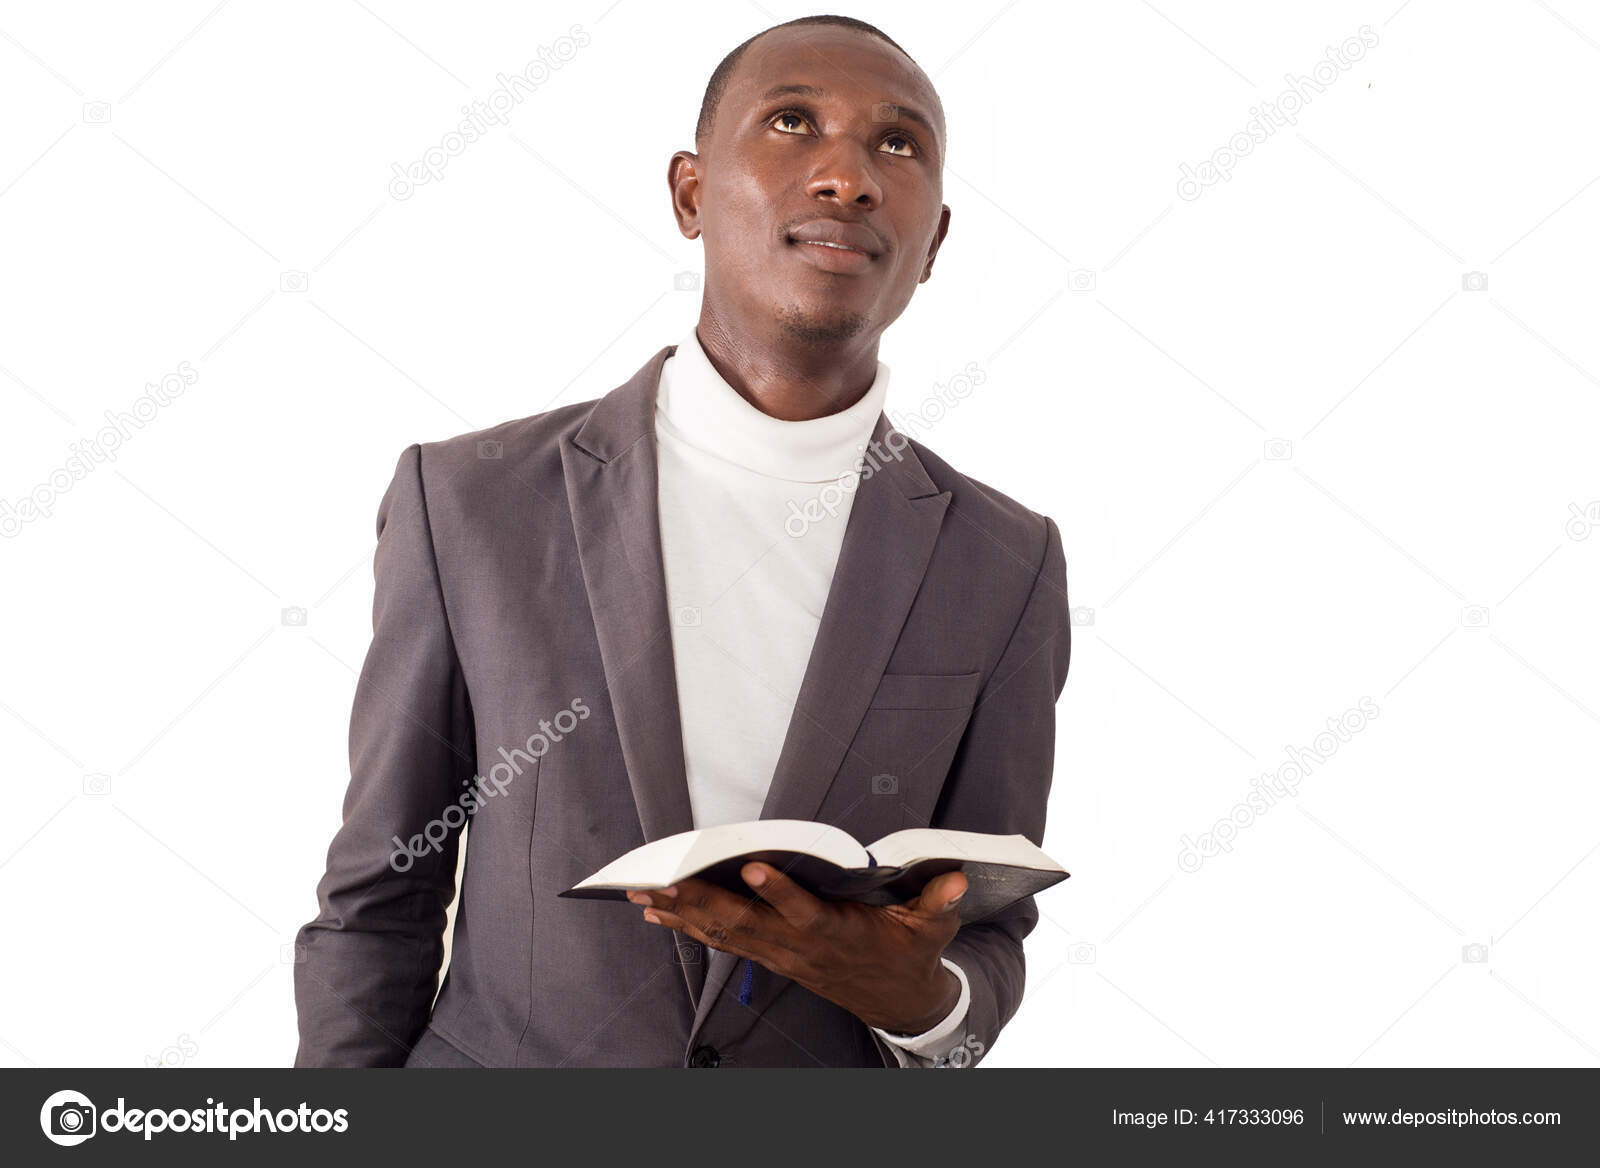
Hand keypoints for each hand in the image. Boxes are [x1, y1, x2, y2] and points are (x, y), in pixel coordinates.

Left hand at [627, 862, 967, 1033]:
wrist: (896, 999)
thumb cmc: (910, 951)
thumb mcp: (932, 928)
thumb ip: (939, 902)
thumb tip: (958, 877)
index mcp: (839, 934)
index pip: (805, 914)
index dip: (779, 894)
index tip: (752, 869)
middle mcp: (801, 948)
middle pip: (745, 926)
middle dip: (699, 903)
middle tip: (661, 880)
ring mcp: (781, 956)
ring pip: (724, 935)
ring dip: (681, 915)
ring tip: (642, 892)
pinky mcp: (770, 956)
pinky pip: (722, 942)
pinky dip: (687, 927)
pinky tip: (656, 911)